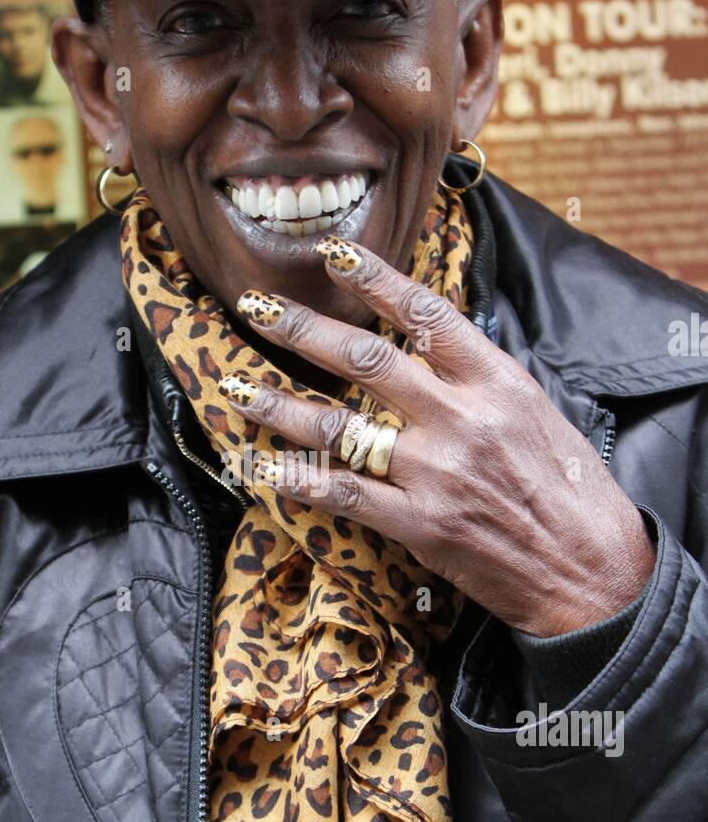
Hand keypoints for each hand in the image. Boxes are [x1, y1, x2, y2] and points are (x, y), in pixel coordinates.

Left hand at [219, 239, 655, 637]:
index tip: (332, 251)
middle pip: (365, 359)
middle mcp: (461, 418)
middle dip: (301, 328)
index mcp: (497, 381)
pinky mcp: (419, 523)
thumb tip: (429, 346)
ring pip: (339, 427)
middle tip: (255, 305)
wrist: (588, 569)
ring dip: (278, 404)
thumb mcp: (536, 414)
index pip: (426, 313)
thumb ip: (478, 380)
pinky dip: (297, 478)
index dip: (375, 278)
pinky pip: (343, 493)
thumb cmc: (568, 490)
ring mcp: (435, 472)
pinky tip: (261, 465)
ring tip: (234, 385)